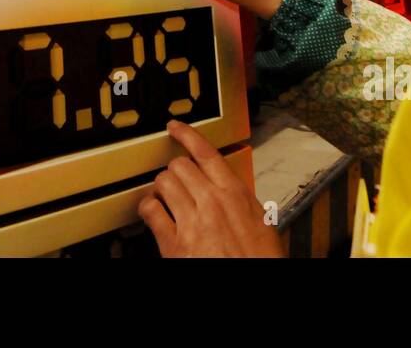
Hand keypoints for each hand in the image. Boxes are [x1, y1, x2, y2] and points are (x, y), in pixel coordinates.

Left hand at [138, 120, 285, 257]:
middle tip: (177, 177)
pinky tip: (153, 211)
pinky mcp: (174, 243)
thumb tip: (230, 193)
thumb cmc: (259, 262)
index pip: (206, 153)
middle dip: (176, 169)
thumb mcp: (261, 224)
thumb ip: (241, 202)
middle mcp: (211, 202)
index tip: (175, 127)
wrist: (253, 283)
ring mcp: (191, 221)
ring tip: (166, 193)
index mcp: (236, 194)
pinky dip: (149, 207)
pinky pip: (151, 211)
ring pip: (163, 183)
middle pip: (180, 165)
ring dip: (162, 186)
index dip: (186, 135)